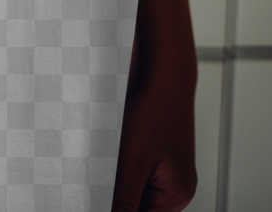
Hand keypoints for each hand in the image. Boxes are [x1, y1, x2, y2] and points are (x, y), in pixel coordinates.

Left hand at [111, 40, 197, 211]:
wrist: (165, 73)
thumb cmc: (154, 112)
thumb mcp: (133, 162)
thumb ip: (124, 200)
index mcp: (176, 196)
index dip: (114, 208)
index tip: (94, 194)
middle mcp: (177, 187)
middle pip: (138, 204)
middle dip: (116, 191)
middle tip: (102, 169)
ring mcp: (171, 170)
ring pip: (136, 186)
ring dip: (118, 176)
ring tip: (112, 153)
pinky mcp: (161, 153)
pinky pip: (139, 168)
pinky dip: (124, 162)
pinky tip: (116, 145)